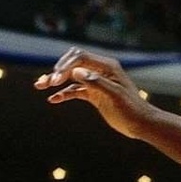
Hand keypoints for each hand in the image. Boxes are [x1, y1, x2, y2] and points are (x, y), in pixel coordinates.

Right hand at [35, 49, 152, 138]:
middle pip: (73, 64)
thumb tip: (76, 72)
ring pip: (71, 77)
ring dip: (56, 81)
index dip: (65, 66)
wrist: (140, 123)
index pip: (80, 58)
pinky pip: (75, 91)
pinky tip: (53, 99)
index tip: (55, 80)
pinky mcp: (94, 95)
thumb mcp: (114, 95)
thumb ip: (96, 82)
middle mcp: (99, 71)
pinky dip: (64, 94)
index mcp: (106, 66)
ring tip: (40, 86)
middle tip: (45, 83)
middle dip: (57, 71)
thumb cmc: (131, 108)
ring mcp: (95, 82)